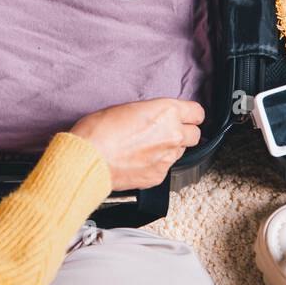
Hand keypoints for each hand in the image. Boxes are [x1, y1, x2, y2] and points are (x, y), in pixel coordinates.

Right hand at [70, 98, 204, 191]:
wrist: (88, 158)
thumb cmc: (99, 130)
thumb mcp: (129, 108)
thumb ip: (152, 113)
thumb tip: (157, 119)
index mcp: (167, 112)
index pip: (197, 112)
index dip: (190, 115)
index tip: (185, 117)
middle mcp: (173, 134)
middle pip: (195, 134)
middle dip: (183, 133)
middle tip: (166, 132)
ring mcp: (167, 158)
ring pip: (180, 152)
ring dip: (169, 149)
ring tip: (146, 148)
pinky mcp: (159, 176)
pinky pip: (165, 168)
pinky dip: (155, 165)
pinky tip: (138, 161)